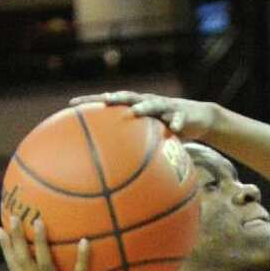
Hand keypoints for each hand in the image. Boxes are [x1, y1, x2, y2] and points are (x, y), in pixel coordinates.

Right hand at [0, 214, 110, 270]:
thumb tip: (46, 261)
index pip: (15, 268)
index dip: (6, 249)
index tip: (0, 229)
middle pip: (24, 262)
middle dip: (17, 239)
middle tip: (16, 217)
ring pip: (45, 265)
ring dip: (40, 242)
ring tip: (40, 222)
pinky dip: (81, 256)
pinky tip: (85, 240)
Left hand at [68, 91, 219, 142]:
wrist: (198, 117)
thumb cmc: (166, 130)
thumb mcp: (147, 139)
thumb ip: (129, 149)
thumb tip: (105, 173)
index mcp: (134, 107)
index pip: (109, 102)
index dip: (90, 101)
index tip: (71, 104)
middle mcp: (147, 103)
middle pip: (127, 97)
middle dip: (115, 98)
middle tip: (102, 101)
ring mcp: (166, 106)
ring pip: (154, 104)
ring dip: (145, 106)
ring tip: (136, 111)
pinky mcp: (183, 113)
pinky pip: (181, 118)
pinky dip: (178, 122)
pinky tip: (175, 127)